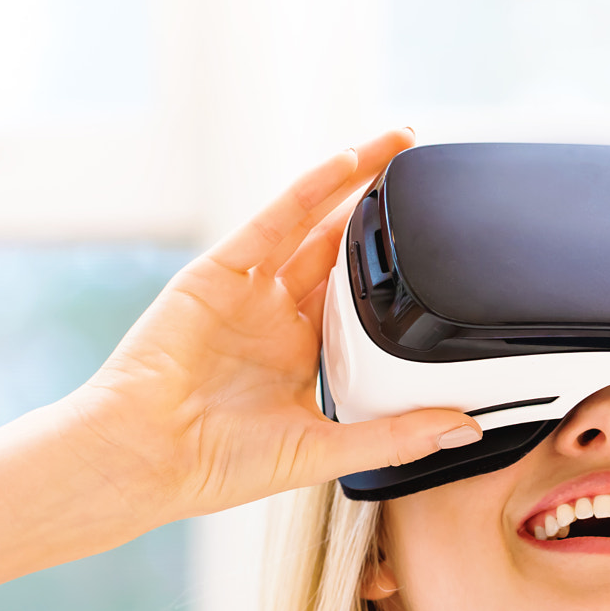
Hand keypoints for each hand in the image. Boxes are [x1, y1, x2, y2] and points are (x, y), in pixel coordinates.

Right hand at [61, 130, 480, 522]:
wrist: (146, 455)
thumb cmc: (216, 465)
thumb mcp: (324, 453)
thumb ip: (396, 438)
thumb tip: (463, 430)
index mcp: (301, 359)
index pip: (360, 305)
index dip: (397, 274)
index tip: (444, 250)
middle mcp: (276, 318)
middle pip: (340, 251)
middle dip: (382, 213)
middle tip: (428, 174)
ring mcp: (248, 290)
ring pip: (313, 223)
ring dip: (355, 182)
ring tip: (400, 144)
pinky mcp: (219, 271)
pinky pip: (274, 219)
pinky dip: (310, 187)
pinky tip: (348, 161)